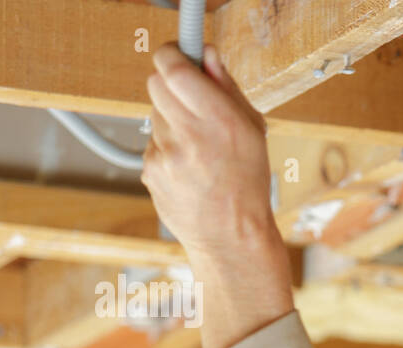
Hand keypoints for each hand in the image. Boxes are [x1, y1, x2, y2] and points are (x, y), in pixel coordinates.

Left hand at [141, 43, 273, 258]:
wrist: (232, 237)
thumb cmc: (248, 186)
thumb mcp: (253, 132)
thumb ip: (227, 89)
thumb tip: (206, 55)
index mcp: (219, 121)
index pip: (173, 67)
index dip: (172, 55)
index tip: (178, 56)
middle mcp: (189, 136)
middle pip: (156, 84)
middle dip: (170, 86)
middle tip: (190, 100)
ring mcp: (165, 155)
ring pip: (155, 115)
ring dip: (171, 122)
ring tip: (197, 149)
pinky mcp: (149, 171)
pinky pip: (152, 144)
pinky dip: (167, 149)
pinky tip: (188, 169)